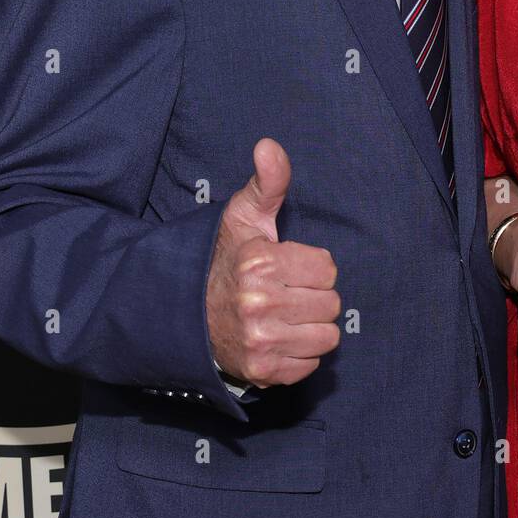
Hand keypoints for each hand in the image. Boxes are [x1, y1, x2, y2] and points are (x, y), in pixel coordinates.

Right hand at [206, 138, 340, 388]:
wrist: (187, 314)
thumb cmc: (226, 260)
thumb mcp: (245, 217)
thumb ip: (268, 182)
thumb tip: (269, 145)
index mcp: (260, 263)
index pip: (328, 269)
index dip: (311, 267)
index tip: (287, 267)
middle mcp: (259, 304)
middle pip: (331, 303)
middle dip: (313, 297)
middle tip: (286, 293)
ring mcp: (259, 341)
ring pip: (326, 336)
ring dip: (311, 327)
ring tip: (285, 316)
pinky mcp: (261, 371)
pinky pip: (311, 365)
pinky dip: (300, 354)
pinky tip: (279, 338)